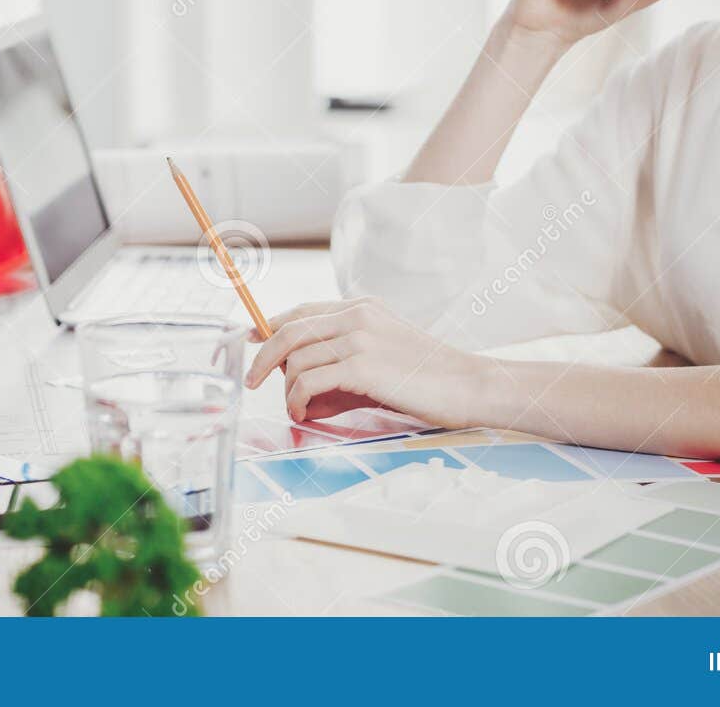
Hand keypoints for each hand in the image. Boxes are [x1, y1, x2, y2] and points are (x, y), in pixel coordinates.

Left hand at [245, 297, 491, 427]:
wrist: (468, 385)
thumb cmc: (427, 380)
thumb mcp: (381, 359)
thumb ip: (341, 366)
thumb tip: (302, 390)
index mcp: (362, 307)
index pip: (302, 311)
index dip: (271, 325)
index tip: (252, 338)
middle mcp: (357, 315)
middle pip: (289, 330)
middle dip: (263, 357)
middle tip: (252, 381)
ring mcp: (360, 337)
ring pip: (297, 359)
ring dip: (288, 390)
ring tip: (296, 410)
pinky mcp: (362, 365)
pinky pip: (309, 380)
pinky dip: (297, 400)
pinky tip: (304, 413)